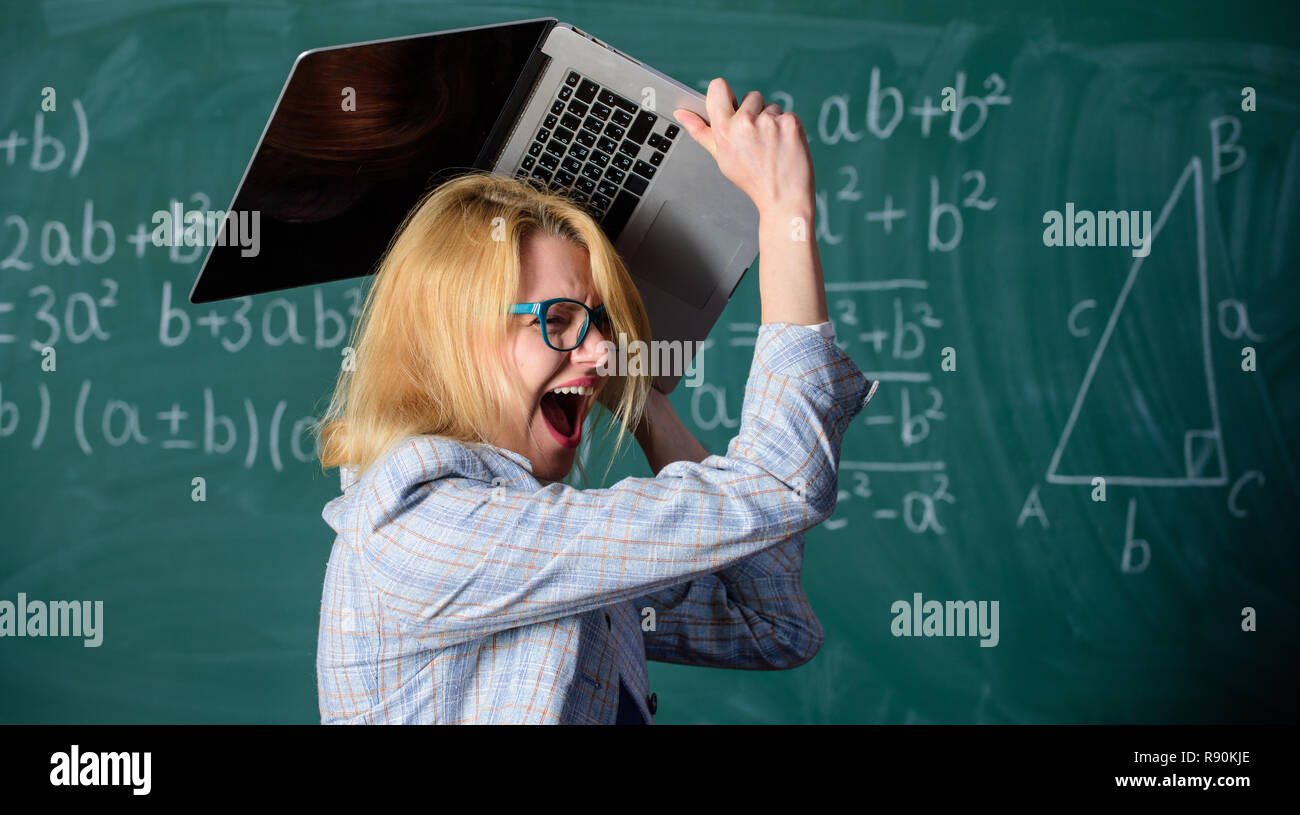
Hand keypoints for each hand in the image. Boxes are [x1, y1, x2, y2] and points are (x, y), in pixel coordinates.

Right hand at [673, 78, 814, 215]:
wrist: (783, 198)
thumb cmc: (752, 179)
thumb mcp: (721, 157)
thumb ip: (701, 131)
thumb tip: (680, 113)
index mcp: (724, 130)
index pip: (718, 87)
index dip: (726, 94)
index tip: (732, 104)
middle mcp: (745, 123)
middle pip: (751, 96)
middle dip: (755, 112)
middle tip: (756, 139)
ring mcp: (769, 121)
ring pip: (771, 106)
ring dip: (772, 121)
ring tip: (771, 145)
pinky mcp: (790, 123)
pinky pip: (787, 114)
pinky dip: (787, 128)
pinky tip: (784, 145)